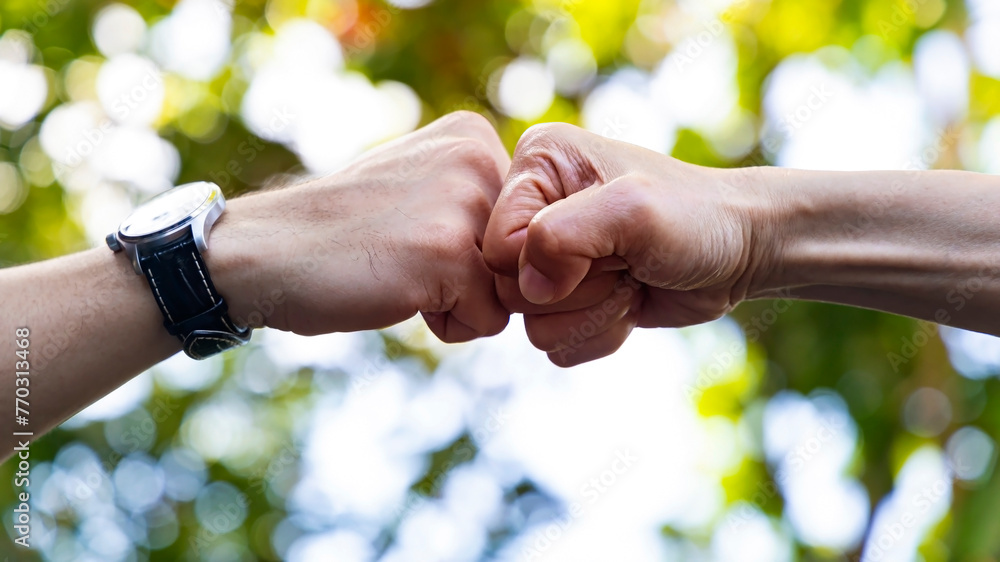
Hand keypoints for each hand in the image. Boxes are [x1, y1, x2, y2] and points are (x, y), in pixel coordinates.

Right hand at [210, 111, 510, 341]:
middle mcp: (479, 158)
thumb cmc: (343, 232)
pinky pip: (488, 321)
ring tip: (401, 274)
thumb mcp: (420, 184)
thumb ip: (478, 196)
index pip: (524, 223)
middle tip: (406, 257)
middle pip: (523, 258)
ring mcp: (465, 206)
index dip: (475, 249)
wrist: (265, 252)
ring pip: (510, 292)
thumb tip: (543, 250)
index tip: (416, 234)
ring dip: (461, 303)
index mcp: (474, 135)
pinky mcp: (451, 257)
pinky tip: (397, 292)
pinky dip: (446, 325)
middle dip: (474, 278)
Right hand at [483, 123, 770, 365]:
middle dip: (578, 290)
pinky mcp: (567, 299)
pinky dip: (601, 332)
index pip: (496, 247)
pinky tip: (631, 300)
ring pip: (533, 326)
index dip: (547, 265)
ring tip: (630, 277)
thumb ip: (563, 236)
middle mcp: (533, 208)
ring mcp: (549, 258)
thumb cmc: (694, 217)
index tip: (606, 246)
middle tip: (624, 262)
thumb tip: (526, 288)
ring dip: (594, 313)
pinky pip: (556, 345)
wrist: (741, 249)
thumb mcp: (632, 210)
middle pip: (511, 291)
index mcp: (536, 165)